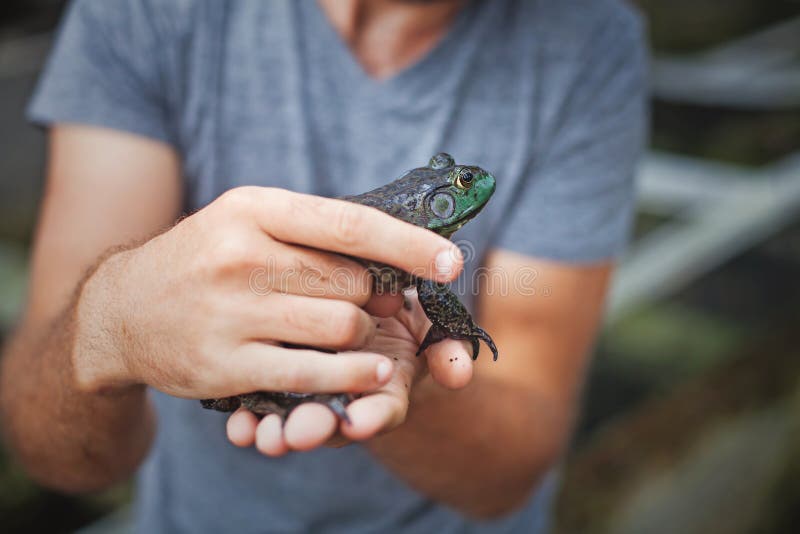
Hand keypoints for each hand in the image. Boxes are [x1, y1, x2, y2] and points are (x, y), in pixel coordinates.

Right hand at [70, 187, 462, 403]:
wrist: (123, 309)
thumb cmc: (204, 259)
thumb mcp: (247, 220)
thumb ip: (313, 232)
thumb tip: (394, 251)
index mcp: (254, 209)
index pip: (349, 223)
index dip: (408, 244)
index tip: (451, 260)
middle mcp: (241, 256)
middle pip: (352, 281)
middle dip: (373, 297)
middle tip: (372, 305)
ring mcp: (232, 312)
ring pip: (341, 326)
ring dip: (363, 337)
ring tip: (360, 338)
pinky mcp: (226, 363)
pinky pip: (313, 372)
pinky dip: (351, 375)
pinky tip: (368, 373)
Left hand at [226, 290, 474, 454]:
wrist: (360, 292)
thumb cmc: (398, 305)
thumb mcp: (427, 321)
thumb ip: (445, 347)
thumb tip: (461, 374)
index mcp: (385, 386)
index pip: (382, 409)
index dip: (373, 416)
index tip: (360, 422)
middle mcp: (346, 393)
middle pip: (332, 418)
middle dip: (315, 427)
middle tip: (298, 433)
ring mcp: (310, 389)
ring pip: (293, 416)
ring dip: (276, 430)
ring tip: (261, 435)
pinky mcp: (275, 376)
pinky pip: (261, 403)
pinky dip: (249, 419)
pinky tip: (238, 425)